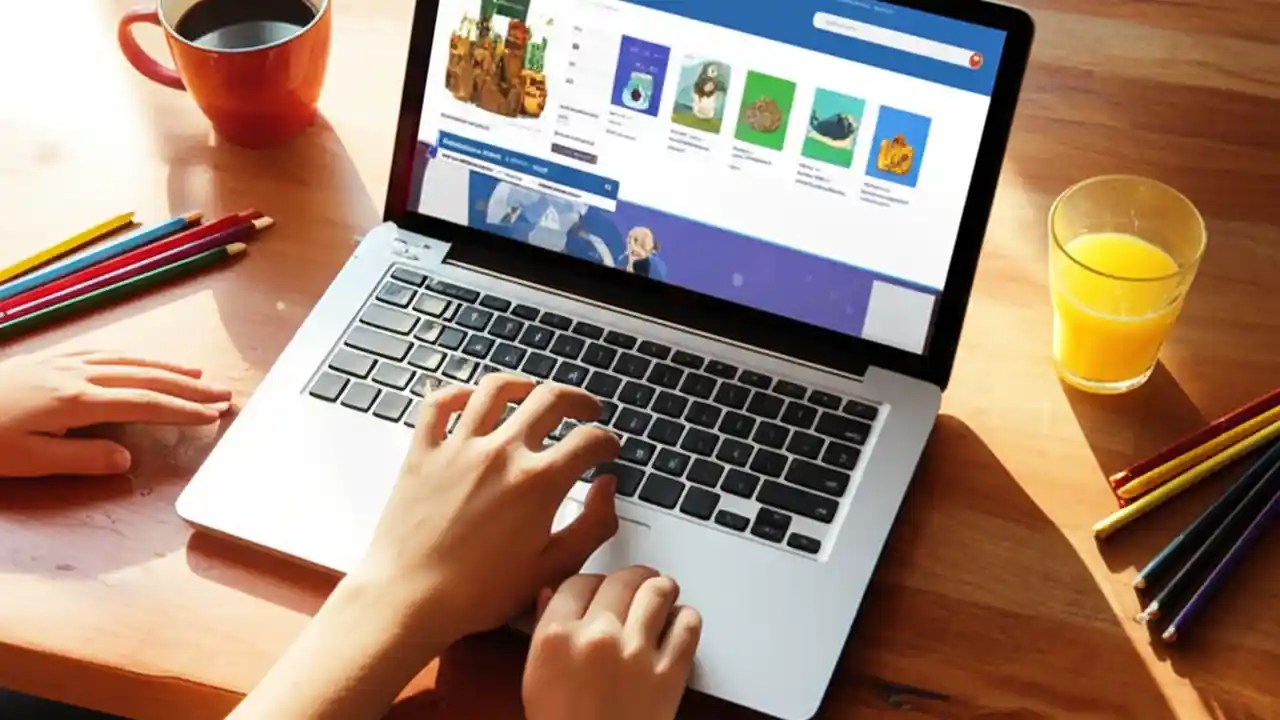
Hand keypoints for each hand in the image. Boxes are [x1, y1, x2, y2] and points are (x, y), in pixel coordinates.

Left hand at [0, 350, 231, 477]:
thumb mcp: (29, 461)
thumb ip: (81, 459)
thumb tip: (125, 458)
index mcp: (76, 401)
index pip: (144, 403)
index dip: (183, 410)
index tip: (214, 415)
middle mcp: (76, 374)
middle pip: (145, 378)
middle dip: (188, 387)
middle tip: (223, 394)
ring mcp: (63, 362)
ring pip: (128, 360)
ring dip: (166, 367)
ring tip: (197, 374)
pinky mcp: (49, 359)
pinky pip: (104, 352)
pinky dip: (133, 357)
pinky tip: (142, 361)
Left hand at [354, 374, 621, 648]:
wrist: (408, 600)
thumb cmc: (476, 593)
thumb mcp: (551, 569)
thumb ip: (593, 526)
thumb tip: (607, 488)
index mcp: (538, 482)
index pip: (588, 441)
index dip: (607, 441)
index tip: (608, 448)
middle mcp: (500, 454)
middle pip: (550, 400)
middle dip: (578, 400)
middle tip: (586, 409)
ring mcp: (458, 448)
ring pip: (496, 389)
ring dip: (522, 384)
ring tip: (533, 391)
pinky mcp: (422, 452)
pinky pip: (439, 403)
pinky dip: (457, 393)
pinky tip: (470, 399)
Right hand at [523, 566, 702, 719]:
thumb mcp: (536, 679)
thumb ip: (544, 630)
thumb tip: (551, 594)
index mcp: (557, 637)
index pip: (579, 580)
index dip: (593, 583)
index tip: (601, 591)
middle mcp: (598, 636)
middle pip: (623, 579)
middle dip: (633, 580)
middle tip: (638, 586)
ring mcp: (637, 653)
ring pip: (659, 590)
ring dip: (662, 592)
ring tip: (661, 599)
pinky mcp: (671, 672)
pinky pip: (689, 624)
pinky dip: (686, 620)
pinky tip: (677, 627)